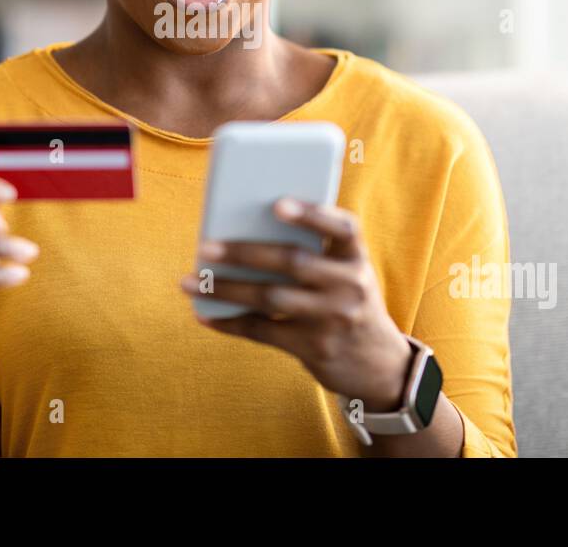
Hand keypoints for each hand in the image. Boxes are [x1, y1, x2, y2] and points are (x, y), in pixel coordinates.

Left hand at [180, 198, 412, 411]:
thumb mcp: (346, 274)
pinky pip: (264, 331)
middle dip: (244, 253)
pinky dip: (230, 322)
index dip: (311, 214)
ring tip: (190, 281)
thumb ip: (314, 252)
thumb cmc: (346, 301)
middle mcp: (351, 285)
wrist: (378, 364)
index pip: (343, 227)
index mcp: (356, 258)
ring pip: (270, 297)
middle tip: (204, 246)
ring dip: (225, 288)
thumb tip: (243, 232)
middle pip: (292, 262)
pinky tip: (204, 314)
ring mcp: (333, 318)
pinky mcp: (315, 348)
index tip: (276, 203)